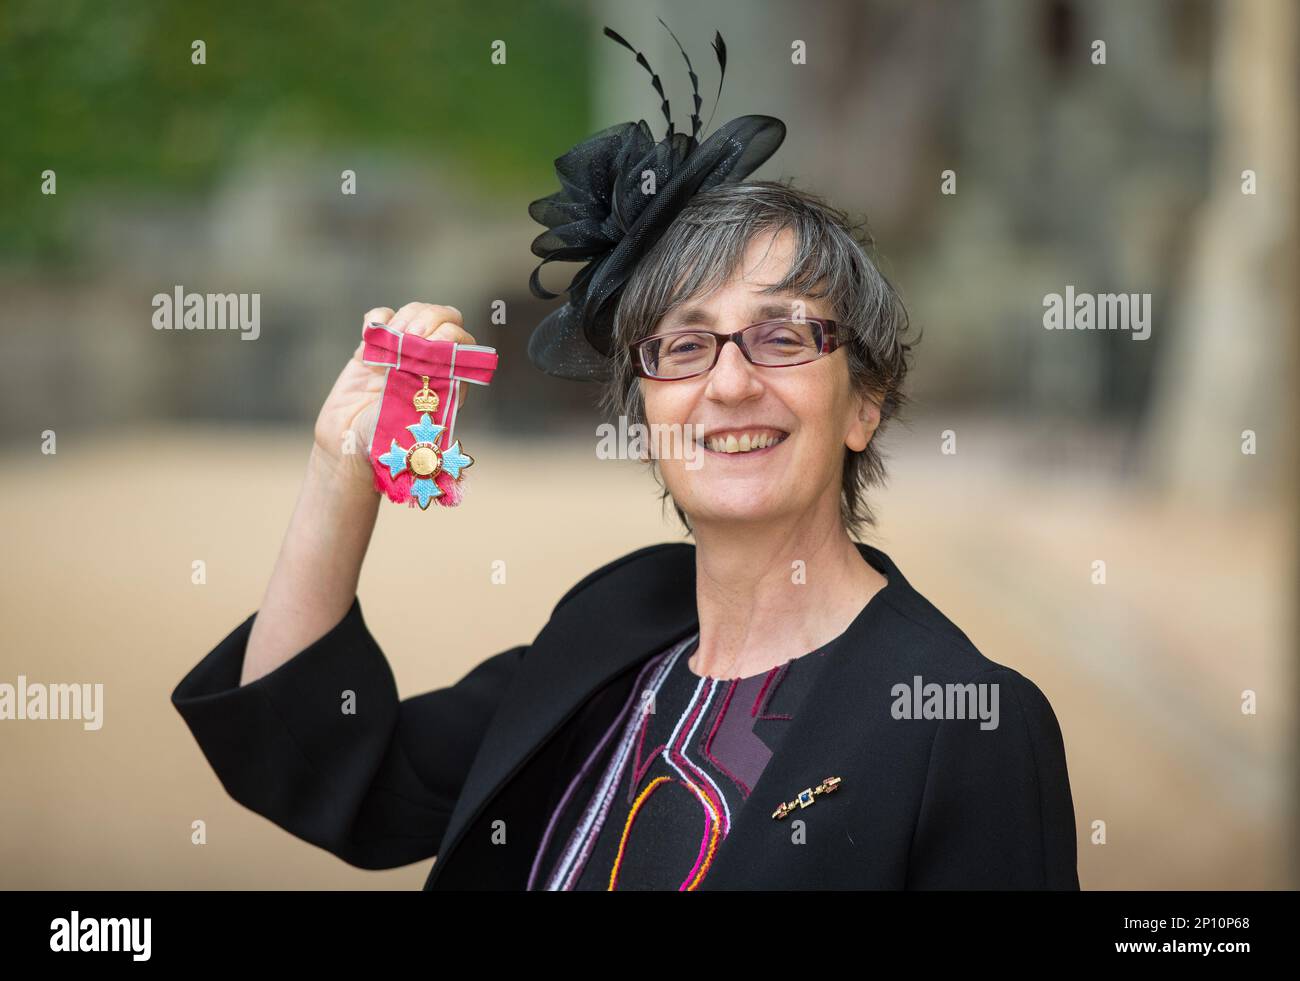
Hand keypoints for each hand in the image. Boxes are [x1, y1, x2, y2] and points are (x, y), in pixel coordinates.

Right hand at [313, 303, 476, 487]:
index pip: (463, 343)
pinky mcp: (375, 346)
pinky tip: (371, 335)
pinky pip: (382, 316)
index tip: (431, 346)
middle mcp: (430, 362)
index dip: (450, 337)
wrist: (347, 444)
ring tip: (392, 338)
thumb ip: (428, 384)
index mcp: (449, 379)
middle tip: (412, 334)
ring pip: (417, 312)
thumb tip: (440, 350)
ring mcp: (402, 350)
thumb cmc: (386, 439)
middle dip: (430, 318)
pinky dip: (378, 318)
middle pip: (446, 318)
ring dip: (406, 316)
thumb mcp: (414, 414)